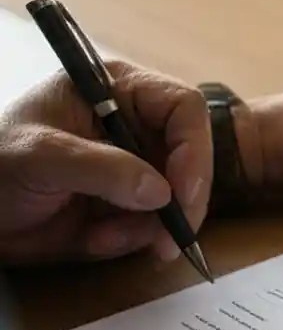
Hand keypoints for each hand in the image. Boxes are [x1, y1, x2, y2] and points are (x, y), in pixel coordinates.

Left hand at [0, 61, 211, 263]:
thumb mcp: (41, 156)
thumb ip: (102, 169)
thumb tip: (162, 193)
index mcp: (117, 90)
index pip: (183, 108)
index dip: (194, 148)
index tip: (183, 193)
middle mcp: (135, 123)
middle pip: (191, 155)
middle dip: (182, 200)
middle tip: (171, 239)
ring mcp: (136, 164)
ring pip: (178, 196)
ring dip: (149, 226)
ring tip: (102, 238)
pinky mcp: (130, 200)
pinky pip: (156, 222)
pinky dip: (133, 238)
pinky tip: (96, 239)